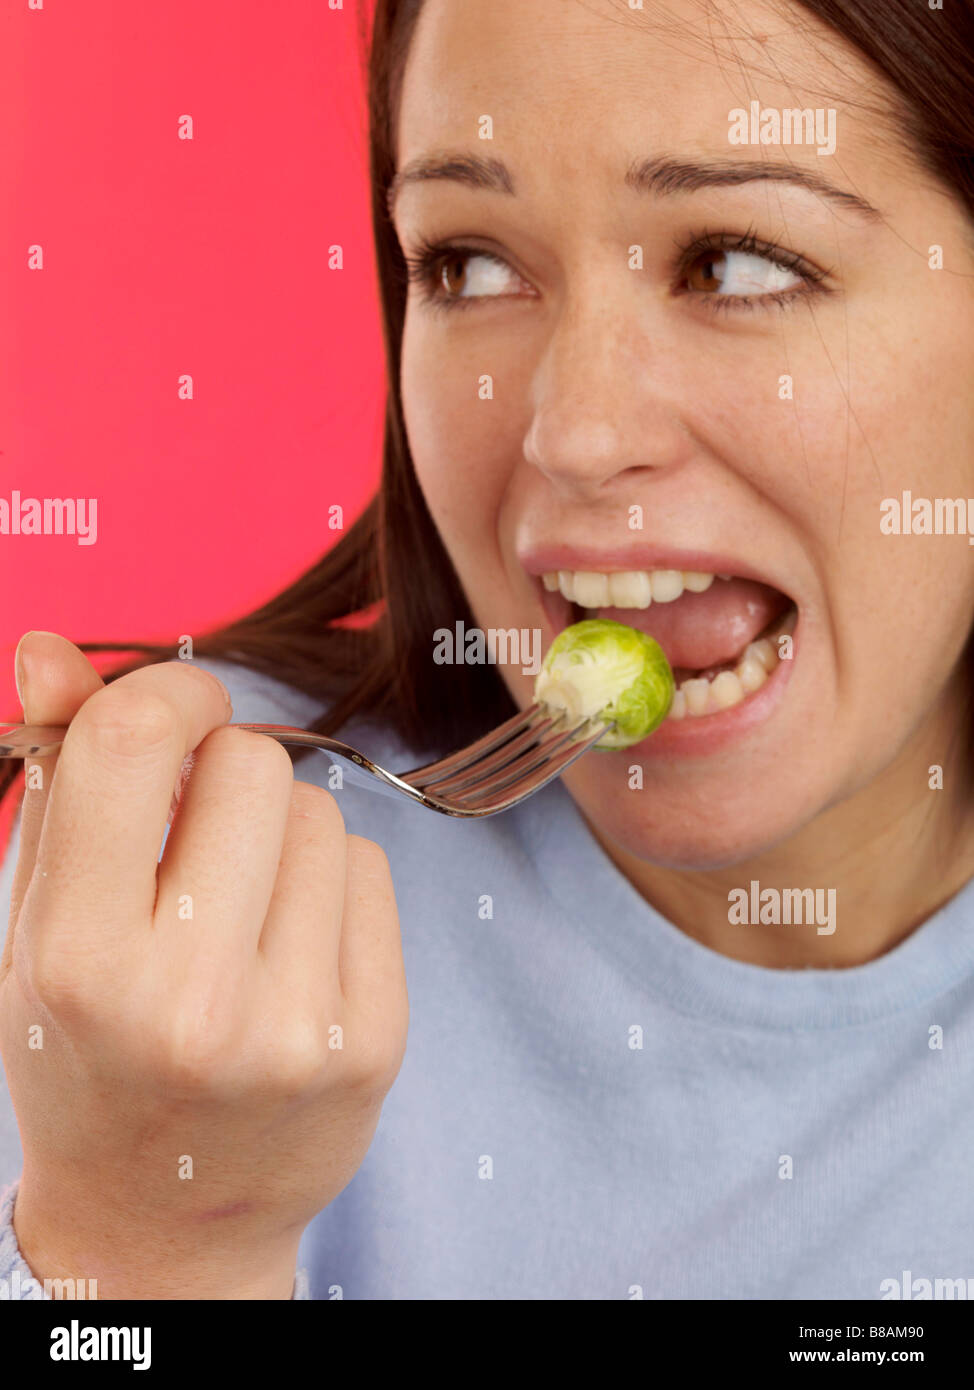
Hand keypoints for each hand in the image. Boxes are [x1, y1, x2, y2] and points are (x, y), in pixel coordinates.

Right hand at [0, 632, 406, 1298]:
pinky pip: (373, 871)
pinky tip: (290, 948)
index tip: (174, 712)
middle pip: (253, 763)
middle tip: (196, 838)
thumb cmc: (87, 1049)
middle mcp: (189, 999)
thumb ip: (52, 780)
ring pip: (320, 813)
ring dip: (278, 832)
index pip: (138, 743)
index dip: (166, 692)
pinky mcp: (372, 1044)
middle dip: (222, 773)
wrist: (164, 1218)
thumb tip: (52, 646)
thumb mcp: (36, 926)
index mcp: (79, 959)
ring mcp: (292, 1028)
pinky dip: (331, 885)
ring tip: (237, 908)